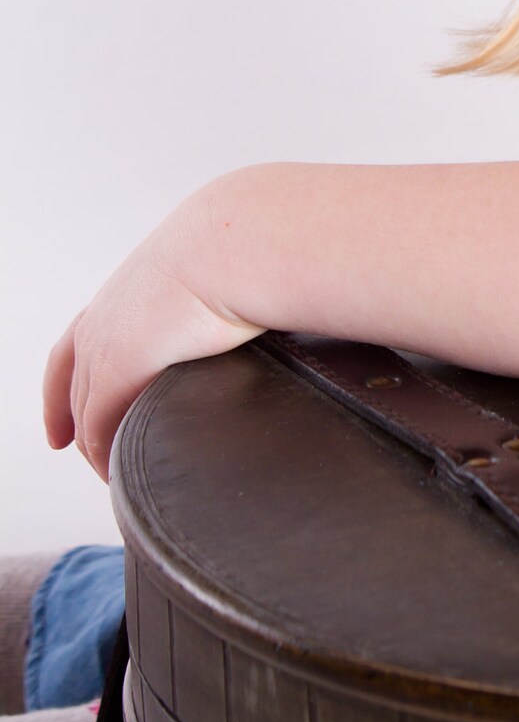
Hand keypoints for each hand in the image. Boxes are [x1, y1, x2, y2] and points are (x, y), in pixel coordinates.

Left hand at [42, 184, 266, 483]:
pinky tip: (124, 471)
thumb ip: (216, 307)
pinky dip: (107, 453)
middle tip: (94, 459)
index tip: (62, 428)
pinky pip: (99, 424)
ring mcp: (103, 342)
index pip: (75, 347)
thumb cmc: (246, 254)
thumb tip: (253, 321)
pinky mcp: (116, 368)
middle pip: (70, 385)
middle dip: (74, 425)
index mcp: (124, 294)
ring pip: (84, 411)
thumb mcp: (215, 280)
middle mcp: (103, 317)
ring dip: (98, 447)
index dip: (63, 389)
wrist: (238, 245)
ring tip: (121, 476)